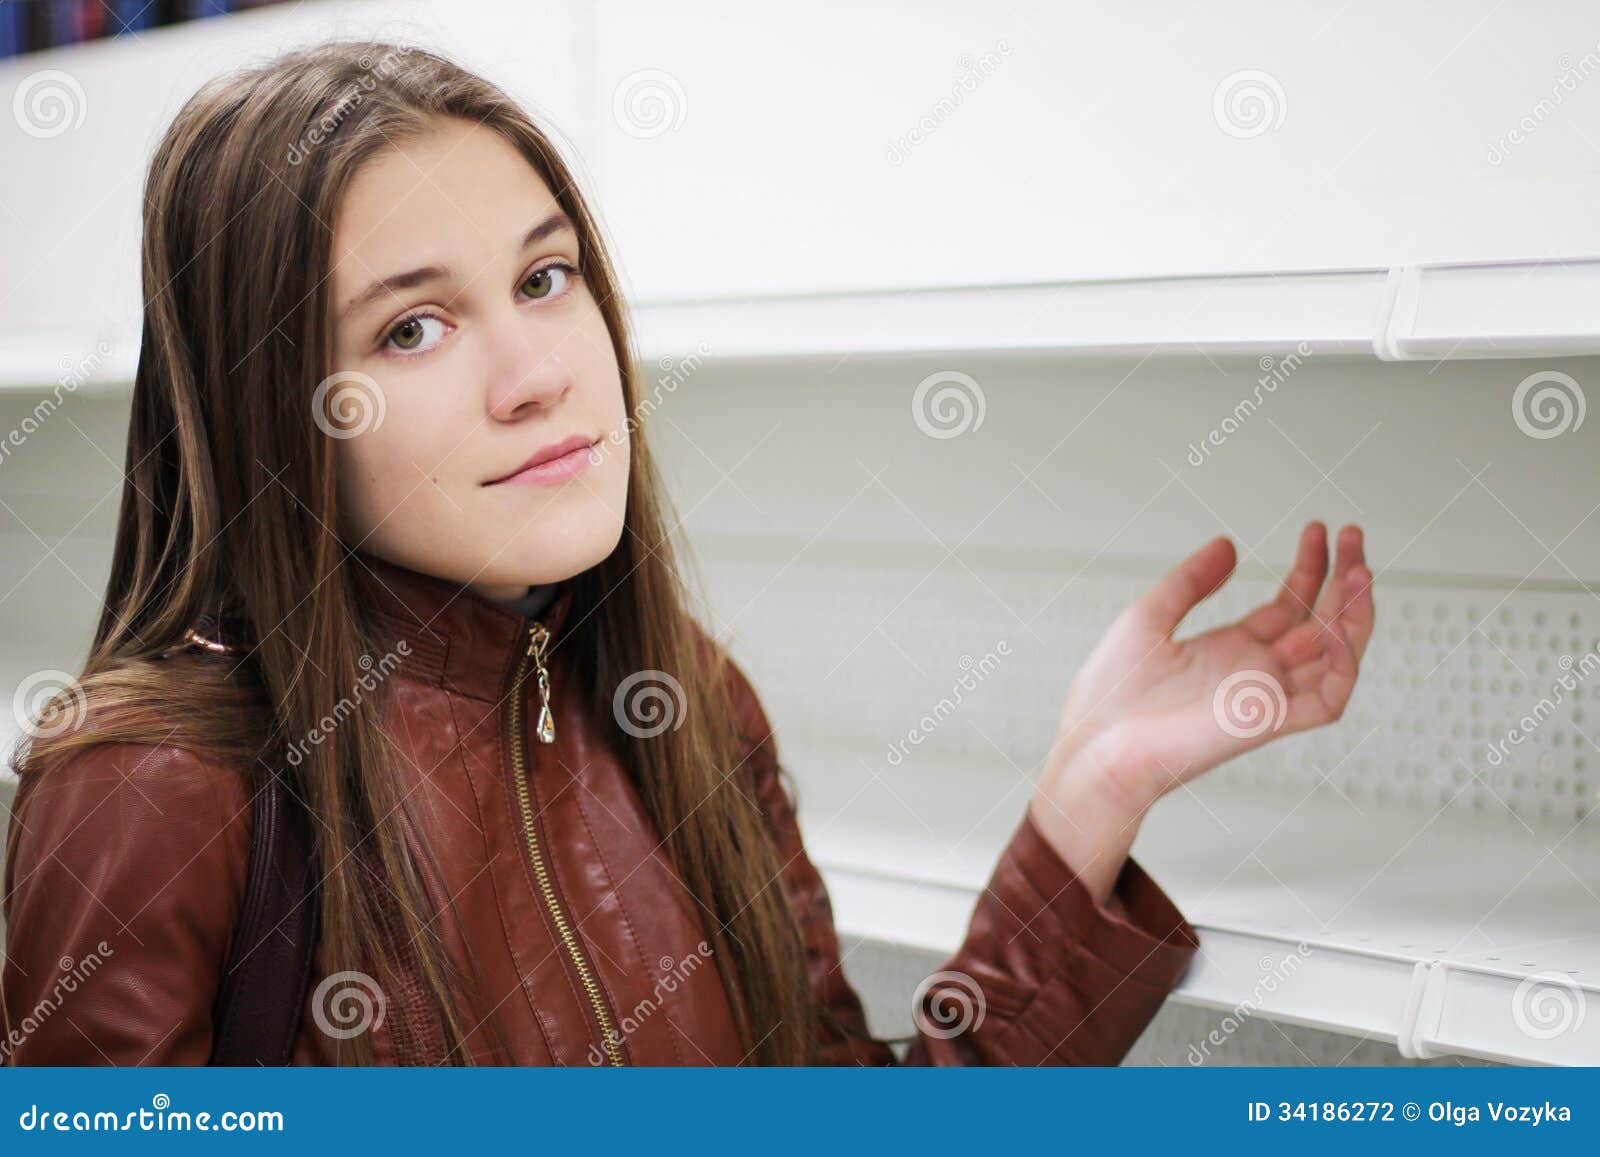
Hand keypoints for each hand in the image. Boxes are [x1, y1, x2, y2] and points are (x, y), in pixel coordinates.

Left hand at [1036, 521, 1375, 826]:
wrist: (1095, 746)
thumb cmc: (1111, 696)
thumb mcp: (1148, 618)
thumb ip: (1190, 582)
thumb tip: (1227, 544)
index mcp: (1229, 650)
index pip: (1289, 607)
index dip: (1310, 570)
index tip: (1318, 531)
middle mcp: (1254, 673)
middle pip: (1320, 624)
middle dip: (1342, 579)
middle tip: (1351, 535)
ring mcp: (1265, 697)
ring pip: (1335, 657)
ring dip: (1355, 614)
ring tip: (1360, 569)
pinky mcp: (1267, 722)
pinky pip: (1328, 699)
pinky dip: (1345, 666)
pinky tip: (1341, 626)